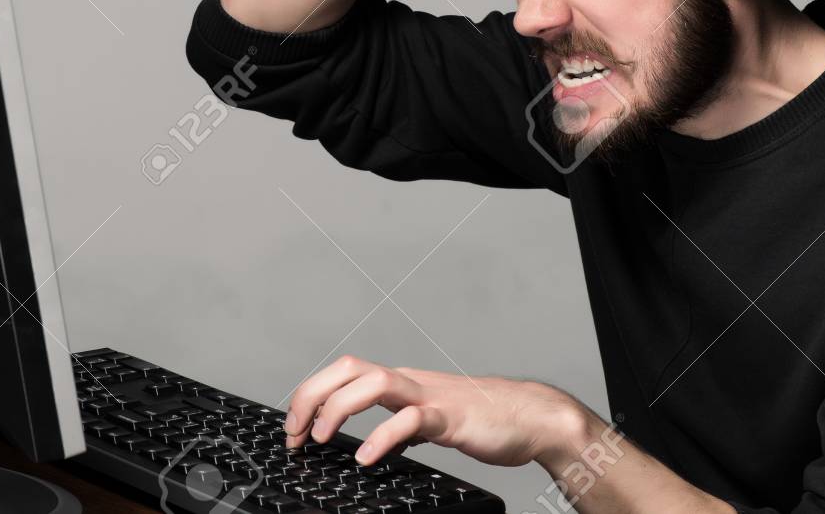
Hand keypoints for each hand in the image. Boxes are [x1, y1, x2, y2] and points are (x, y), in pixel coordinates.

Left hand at [282, 355, 584, 467]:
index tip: (293, 428)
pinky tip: (367, 457)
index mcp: (401, 383)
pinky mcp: (451, 417)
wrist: (531, 418)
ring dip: (339, 407)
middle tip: (294, 432)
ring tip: (321, 437)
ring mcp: (430, 396)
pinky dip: (383, 436)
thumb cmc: (481, 419)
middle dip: (312, 394)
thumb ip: (400, 426)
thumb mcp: (428, 422)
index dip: (311, 394)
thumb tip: (372, 443)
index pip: (344, 373)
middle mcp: (410, 382)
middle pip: (349, 367)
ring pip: (375, 382)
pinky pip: (412, 420)